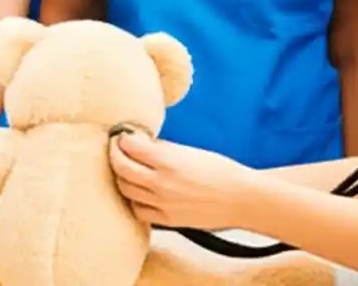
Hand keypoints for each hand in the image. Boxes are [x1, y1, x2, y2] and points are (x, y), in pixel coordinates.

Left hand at [108, 131, 248, 230]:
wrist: (242, 199)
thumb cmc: (221, 171)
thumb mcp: (190, 152)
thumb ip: (163, 149)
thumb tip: (140, 143)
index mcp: (168, 162)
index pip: (129, 147)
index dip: (122, 139)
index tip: (123, 135)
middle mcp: (161, 184)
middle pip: (121, 168)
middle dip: (115, 154)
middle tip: (117, 148)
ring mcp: (162, 204)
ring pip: (125, 190)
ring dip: (121, 176)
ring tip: (126, 168)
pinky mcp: (167, 220)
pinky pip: (138, 211)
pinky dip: (133, 200)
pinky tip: (138, 192)